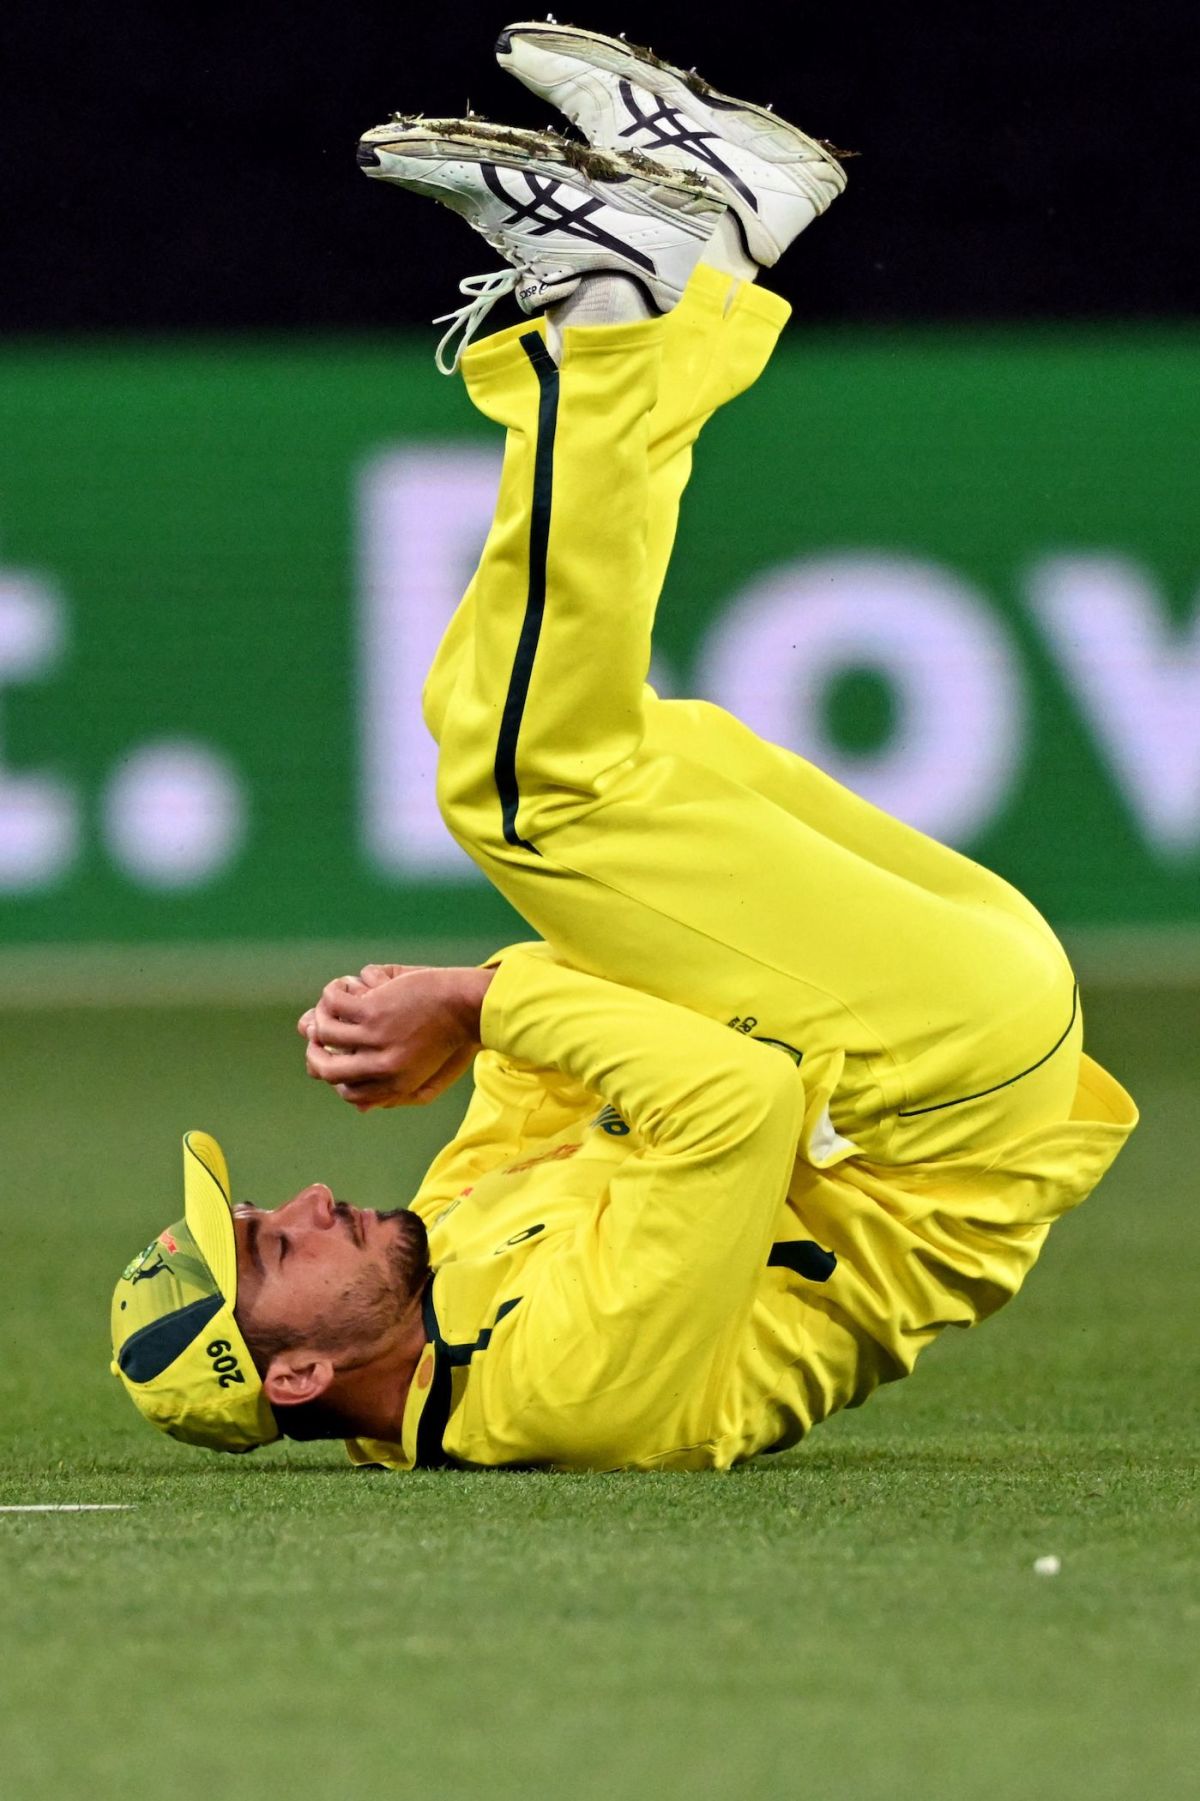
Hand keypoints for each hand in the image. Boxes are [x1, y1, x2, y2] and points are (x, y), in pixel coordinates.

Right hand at [298, 964, 493, 1110]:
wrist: (470, 1005)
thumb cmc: (452, 1038)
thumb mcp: (427, 1076)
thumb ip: (394, 1095)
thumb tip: (360, 1109)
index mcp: (394, 1086)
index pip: (348, 1091)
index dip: (334, 1075)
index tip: (332, 1057)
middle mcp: (380, 1068)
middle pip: (327, 1069)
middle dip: (315, 1053)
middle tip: (316, 1034)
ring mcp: (374, 1038)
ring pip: (324, 1033)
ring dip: (320, 1016)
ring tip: (329, 1006)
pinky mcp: (372, 1010)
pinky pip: (334, 1003)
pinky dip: (333, 993)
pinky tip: (341, 987)